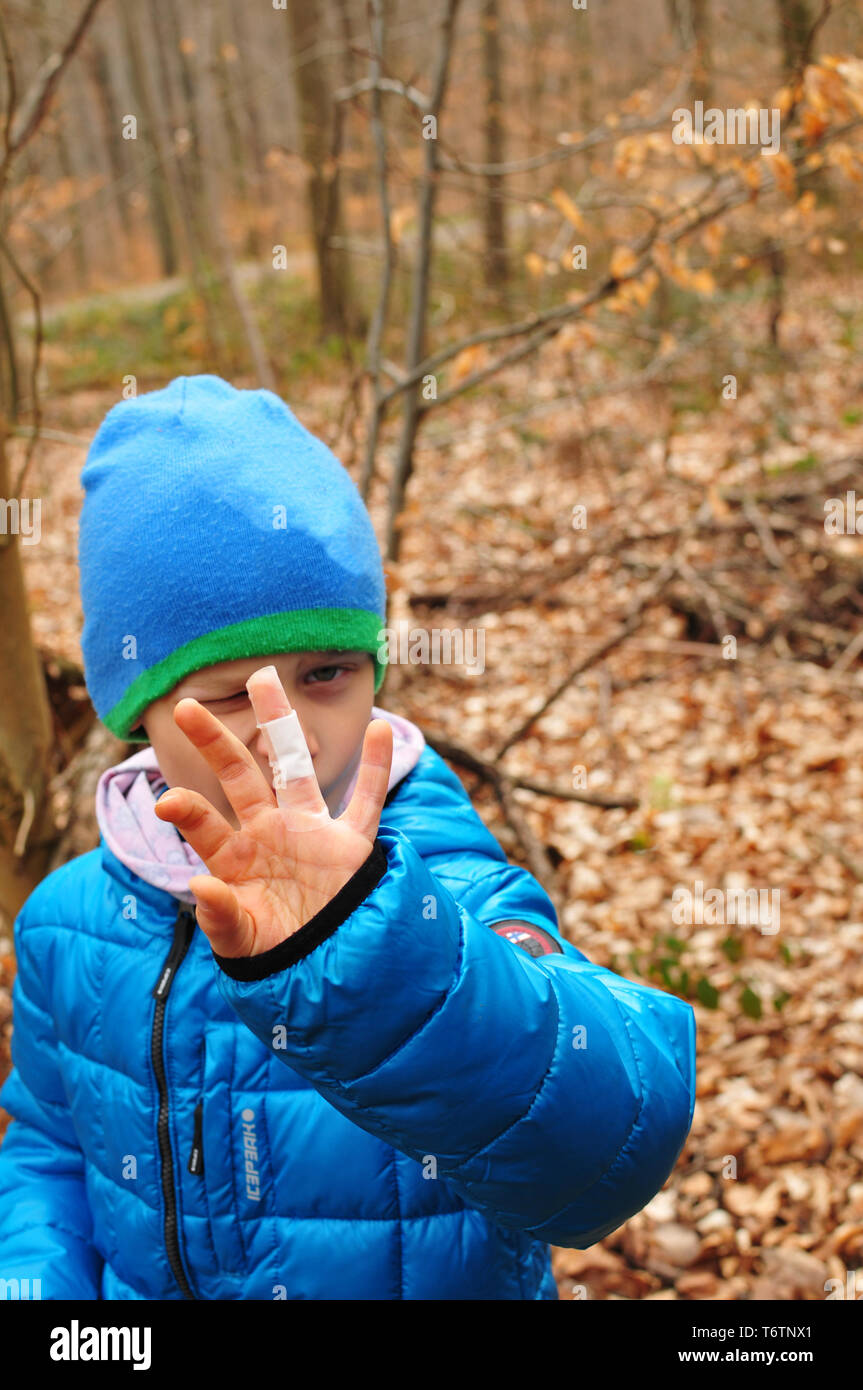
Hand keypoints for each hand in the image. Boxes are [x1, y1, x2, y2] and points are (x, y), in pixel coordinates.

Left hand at [153, 669, 392, 957]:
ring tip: (264, 679)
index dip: (189, 812)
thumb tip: (199, 887)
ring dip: (281, 726)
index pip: (207, 826)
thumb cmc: (278, 956)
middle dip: (215, 743)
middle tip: (184, 707)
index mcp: (237, 859)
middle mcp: (269, 834)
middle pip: (240, 777)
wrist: (329, 969)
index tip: (166, 802)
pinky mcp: (351, 845)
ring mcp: (310, 833)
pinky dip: (377, 766)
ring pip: (296, 769)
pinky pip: (367, 799)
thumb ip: (222, 919)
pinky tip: (380, 727)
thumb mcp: (245, 943)